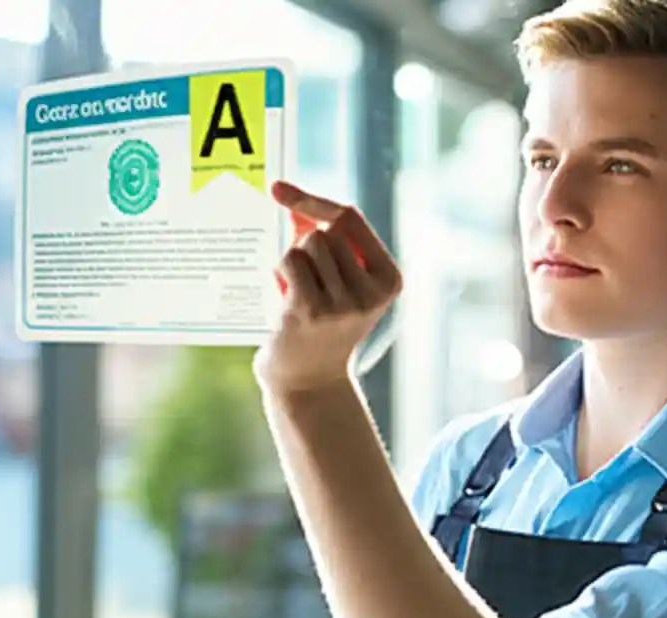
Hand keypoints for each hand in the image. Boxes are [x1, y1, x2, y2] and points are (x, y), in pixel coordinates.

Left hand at [253, 181, 402, 395]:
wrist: (306, 381)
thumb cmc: (318, 323)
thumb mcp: (335, 279)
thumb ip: (322, 238)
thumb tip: (290, 199)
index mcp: (389, 279)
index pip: (349, 218)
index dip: (313, 200)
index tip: (278, 188)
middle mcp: (372, 292)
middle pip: (325, 231)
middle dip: (306, 247)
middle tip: (306, 283)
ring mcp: (344, 303)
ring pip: (307, 244)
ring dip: (293, 263)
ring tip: (298, 295)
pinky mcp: (313, 310)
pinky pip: (290, 261)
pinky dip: (281, 273)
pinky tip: (285, 300)